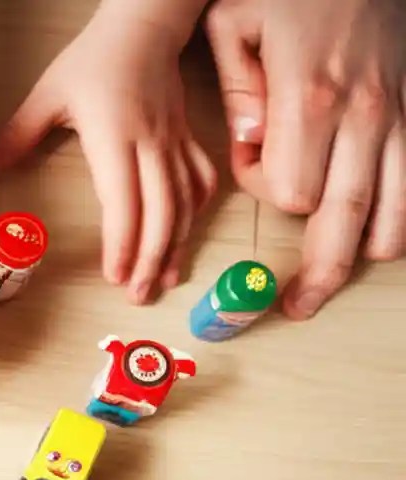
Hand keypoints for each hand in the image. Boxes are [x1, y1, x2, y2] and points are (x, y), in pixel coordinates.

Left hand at [0, 8, 216, 303]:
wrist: (143, 27)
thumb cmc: (94, 59)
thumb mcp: (48, 94)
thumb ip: (17, 135)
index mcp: (114, 137)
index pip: (123, 201)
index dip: (123, 243)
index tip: (115, 275)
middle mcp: (150, 144)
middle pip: (161, 212)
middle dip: (152, 259)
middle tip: (138, 295)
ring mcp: (173, 142)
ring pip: (185, 204)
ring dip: (177, 246)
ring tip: (166, 281)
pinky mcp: (186, 138)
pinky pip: (200, 182)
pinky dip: (195, 215)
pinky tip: (186, 238)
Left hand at [206, 0, 405, 318]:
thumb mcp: (236, 22)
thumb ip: (237, 90)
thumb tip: (251, 144)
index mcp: (309, 98)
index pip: (290, 192)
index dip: (266, 194)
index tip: (255, 166)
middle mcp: (364, 118)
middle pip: (344, 223)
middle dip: (319, 274)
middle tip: (298, 306)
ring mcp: (401, 121)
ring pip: (392, 218)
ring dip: (363, 251)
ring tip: (336, 274)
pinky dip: (400, 222)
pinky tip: (378, 236)